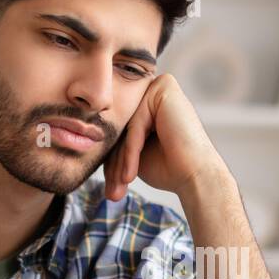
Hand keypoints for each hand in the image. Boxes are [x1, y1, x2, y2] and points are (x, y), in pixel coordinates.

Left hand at [103, 73, 228, 201]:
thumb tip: (81, 138)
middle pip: (120, 127)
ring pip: (126, 127)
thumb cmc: (170, 169)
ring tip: (119, 188)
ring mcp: (159, 85)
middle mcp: (153, 89)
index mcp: (147, 103)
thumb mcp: (133, 154)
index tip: (110, 189)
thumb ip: (114, 141)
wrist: (197, 177)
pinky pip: (136, 124)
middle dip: (114, 164)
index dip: (112, 161)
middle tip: (112, 193)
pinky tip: (131, 175)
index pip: (118, 130)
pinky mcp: (164, 88)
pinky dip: (132, 152)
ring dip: (120, 162)